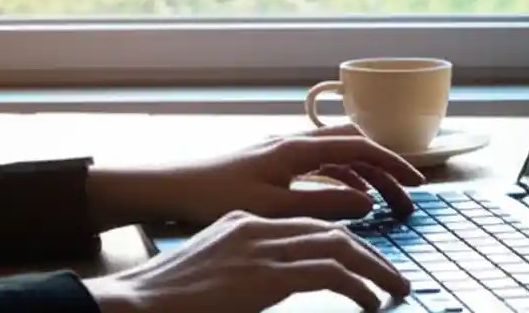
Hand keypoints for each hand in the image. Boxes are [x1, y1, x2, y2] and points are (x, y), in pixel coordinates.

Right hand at [84, 211, 409, 312]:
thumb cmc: (167, 300)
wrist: (133, 304)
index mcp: (242, 223)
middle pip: (329, 231)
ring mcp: (262, 246)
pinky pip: (330, 271)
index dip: (341, 243)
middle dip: (367, 253)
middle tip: (392, 276)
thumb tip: (263, 292)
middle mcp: (256, 225)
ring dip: (374, 267)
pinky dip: (358, 284)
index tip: (362, 263)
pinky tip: (372, 301)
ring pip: (339, 245)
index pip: (306, 226)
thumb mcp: (213, 278)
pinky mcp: (267, 272)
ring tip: (395, 288)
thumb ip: (245, 276)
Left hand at [86, 125, 425, 228]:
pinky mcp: (273, 163)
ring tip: (386, 203)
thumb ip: (322, 204)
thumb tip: (366, 202)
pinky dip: (343, 179)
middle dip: (386, 169)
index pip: (360, 148)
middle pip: (355, 146)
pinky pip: (321, 166)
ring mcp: (283, 151)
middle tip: (409, 196)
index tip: (417, 183)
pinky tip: (349, 200)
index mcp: (297, 148)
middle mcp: (294, 142)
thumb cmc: (213, 195)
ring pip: (339, 156)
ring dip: (366, 176)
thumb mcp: (273, 207)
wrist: (168, 187)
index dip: (393, 164)